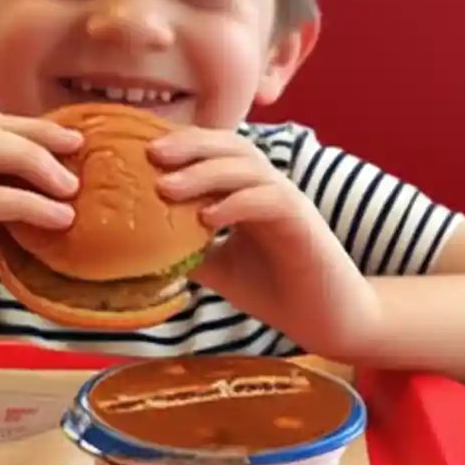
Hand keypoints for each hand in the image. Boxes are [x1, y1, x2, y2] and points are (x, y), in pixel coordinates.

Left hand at [150, 128, 379, 357]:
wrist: (326, 319)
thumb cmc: (275, 290)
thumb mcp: (219, 267)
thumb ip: (187, 249)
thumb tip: (139, 245)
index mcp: (249, 192)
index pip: (216, 153)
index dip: (183, 146)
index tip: (141, 152)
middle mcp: (269, 188)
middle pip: (231, 146)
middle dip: (190, 145)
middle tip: (151, 153)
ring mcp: (288, 201)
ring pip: (249, 167)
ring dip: (206, 172)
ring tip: (168, 187)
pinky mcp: (303, 223)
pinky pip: (270, 200)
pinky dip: (237, 203)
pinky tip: (208, 217)